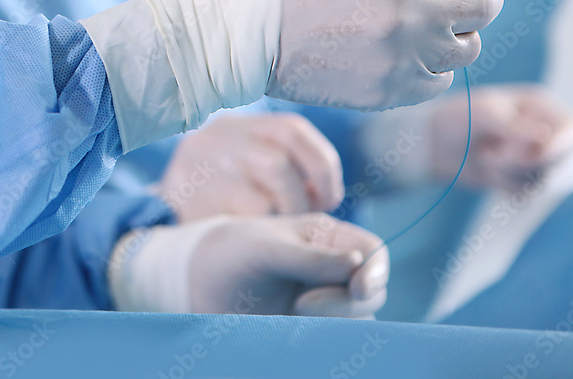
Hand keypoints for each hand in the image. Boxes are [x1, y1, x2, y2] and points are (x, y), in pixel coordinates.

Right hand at [80, 0, 501, 152]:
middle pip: (486, 4)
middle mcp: (412, 13)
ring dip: (452, 34)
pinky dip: (429, 68)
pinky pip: (438, 81)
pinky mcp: (388, 91)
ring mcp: (402, 57)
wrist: (242, 34)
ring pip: (469, 47)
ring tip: (421, 28)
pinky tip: (402, 56)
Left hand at [108, 214, 388, 317]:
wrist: (196, 284)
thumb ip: (311, 258)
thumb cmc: (230, 252)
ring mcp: (324, 297)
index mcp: (325, 236)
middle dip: (348, 301)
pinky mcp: (311, 325)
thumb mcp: (267, 249)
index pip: (374, 251)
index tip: (359, 288)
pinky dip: (326, 336)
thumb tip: (360, 264)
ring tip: (293, 313)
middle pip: (372, 289)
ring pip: (359, 317)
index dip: (376, 271)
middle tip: (302, 305)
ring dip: (336, 320)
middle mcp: (332, 266)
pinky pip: (337, 335)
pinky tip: (296, 329)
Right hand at [159, 113, 343, 220]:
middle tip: (303, 221)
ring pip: (256, 196)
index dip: (323, 168)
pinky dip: (256, 232)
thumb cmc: (221, 192)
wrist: (163, 211)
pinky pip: (237, 221)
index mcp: (241, 124)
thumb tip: (327, 195)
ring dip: (279, 218)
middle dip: (301, 199)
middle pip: (277, 162)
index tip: (329, 199)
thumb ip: (286, 166)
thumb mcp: (248, 162)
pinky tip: (253, 238)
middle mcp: (219, 137)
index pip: (294, 130)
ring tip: (277, 231)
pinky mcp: (187, 197)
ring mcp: (200, 166)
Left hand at [428, 84, 572, 190]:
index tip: (539, 154)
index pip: (569, 129)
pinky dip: (504, 182)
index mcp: (540, 107)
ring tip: (484, 155)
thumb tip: (544, 135)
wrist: (433, 143)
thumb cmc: (458, 118)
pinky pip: (527, 190)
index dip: (559, 144)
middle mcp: (544, 131)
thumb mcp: (485, 114)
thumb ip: (515, 126)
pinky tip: (486, 168)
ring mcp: (535, 156)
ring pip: (543, 177)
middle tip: (494, 154)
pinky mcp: (523, 177)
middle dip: (526, 161)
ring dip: (509, 171)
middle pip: (561, 158)